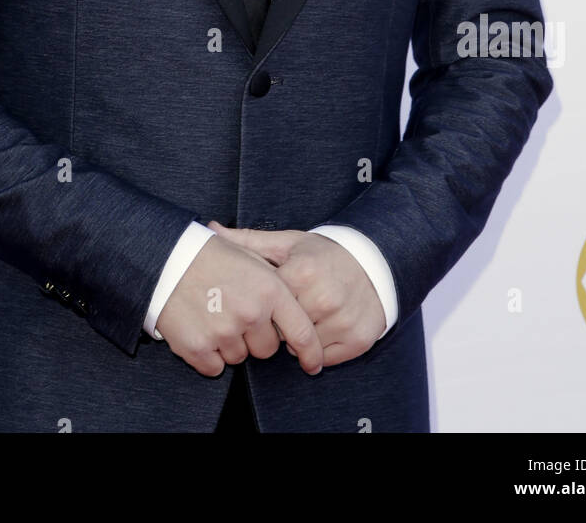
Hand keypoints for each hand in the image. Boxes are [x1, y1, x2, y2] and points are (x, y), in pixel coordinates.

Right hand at [154, 228, 324, 378]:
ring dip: (230, 344)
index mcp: (269, 288)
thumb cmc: (211, 255)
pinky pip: (214, 368)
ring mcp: (224, 332)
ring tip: (214, 315)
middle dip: (256, 338)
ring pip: (239, 358)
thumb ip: (277, 282)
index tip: (313, 365)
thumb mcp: (251, 257)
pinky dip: (208, 355)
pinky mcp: (198, 347)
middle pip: (267, 350)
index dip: (310, 353)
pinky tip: (200, 329)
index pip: (301, 333)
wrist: (166, 258)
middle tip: (237, 314)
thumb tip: (303, 303)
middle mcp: (250, 312)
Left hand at [208, 222, 386, 366]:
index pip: (265, 308)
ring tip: (311, 313)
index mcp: (300, 274)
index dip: (265, 306)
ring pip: (303, 347)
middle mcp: (322, 299)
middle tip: (291, 308)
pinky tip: (326, 326)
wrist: (374, 262)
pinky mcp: (357, 340)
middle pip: (281, 331)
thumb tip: (210, 228)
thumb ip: (248, 241)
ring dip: (301, 338)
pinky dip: (322, 348)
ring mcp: (341, 321)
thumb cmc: (323, 253)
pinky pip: (325, 358)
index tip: (268, 299)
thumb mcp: (288, 243)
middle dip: (280, 324)